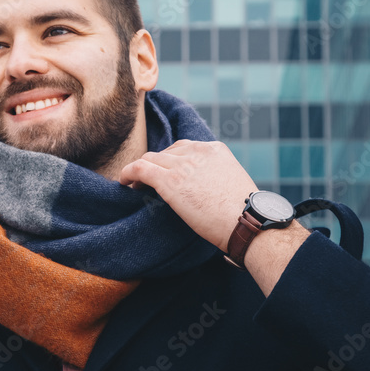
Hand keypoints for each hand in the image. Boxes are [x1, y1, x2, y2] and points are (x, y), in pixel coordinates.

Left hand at [118, 140, 257, 251]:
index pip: (184, 148)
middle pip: (166, 152)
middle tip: (147, 182)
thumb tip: (205, 191)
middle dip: (156, 166)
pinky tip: (123, 182)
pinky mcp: (169, 180)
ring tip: (133, 184)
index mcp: (215, 150)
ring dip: (140, 171)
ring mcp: (182, 165)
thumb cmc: (244, 214)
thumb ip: (215, 179)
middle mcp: (197, 151)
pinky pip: (139, 168)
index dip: (170, 161)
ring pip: (150, 158)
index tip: (165, 173)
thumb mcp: (232, 185)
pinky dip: (128, 173)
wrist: (246, 221)